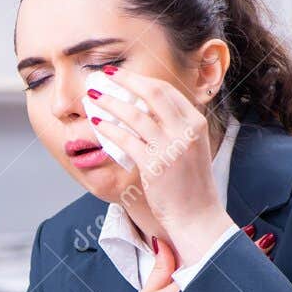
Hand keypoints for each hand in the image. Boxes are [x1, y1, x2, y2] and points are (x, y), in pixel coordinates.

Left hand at [89, 67, 233, 258]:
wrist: (198, 216)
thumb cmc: (190, 185)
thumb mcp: (190, 148)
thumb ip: (174, 129)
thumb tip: (146, 113)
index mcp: (196, 123)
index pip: (167, 91)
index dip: (141, 80)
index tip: (122, 75)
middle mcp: (186, 130)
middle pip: (152, 94)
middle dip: (126, 81)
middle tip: (104, 75)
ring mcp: (172, 146)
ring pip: (136, 114)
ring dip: (111, 102)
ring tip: (93, 96)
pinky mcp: (156, 165)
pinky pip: (127, 140)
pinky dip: (110, 129)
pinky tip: (97, 124)